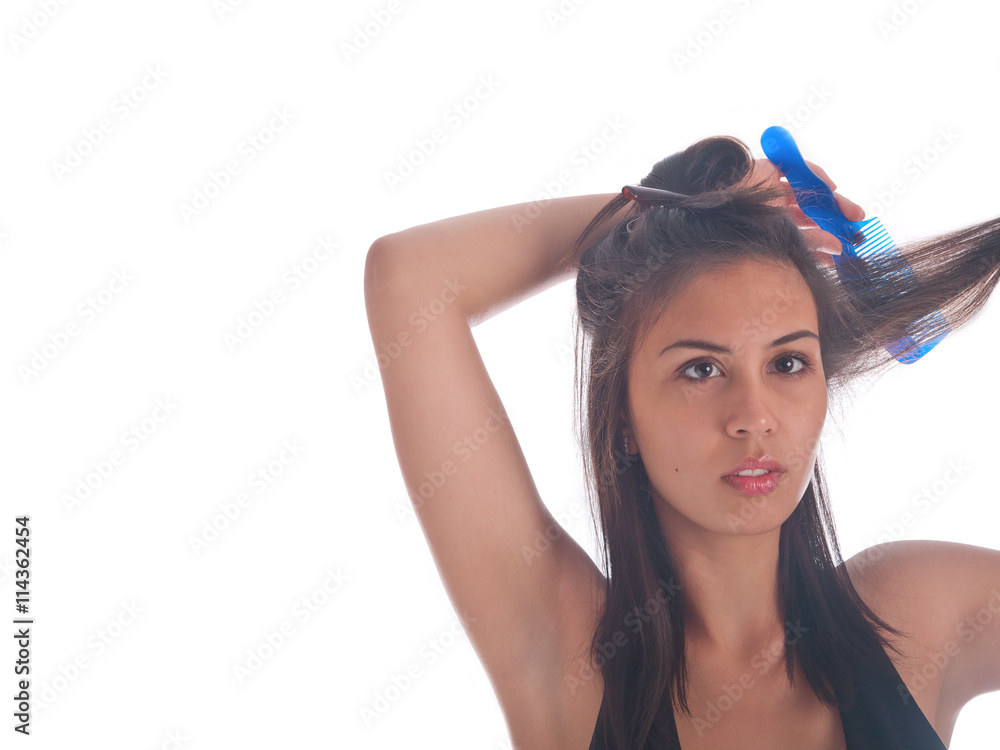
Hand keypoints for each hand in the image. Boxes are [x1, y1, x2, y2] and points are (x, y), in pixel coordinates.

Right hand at [749, 158, 866, 267]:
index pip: (802, 233)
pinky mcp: (768, 167)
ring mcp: (771, 188)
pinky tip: (830, 188)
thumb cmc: (742, 231)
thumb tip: (838, 250)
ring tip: (852, 214)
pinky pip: (797, 168)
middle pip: (809, 212)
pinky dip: (815, 175)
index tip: (843, 248)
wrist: (713, 211)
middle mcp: (771, 208)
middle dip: (834, 220)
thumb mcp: (783, 240)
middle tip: (857, 231)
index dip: (823, 239)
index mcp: (770, 228)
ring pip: (808, 192)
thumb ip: (810, 243)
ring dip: (832, 202)